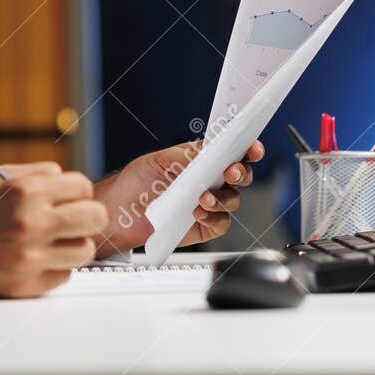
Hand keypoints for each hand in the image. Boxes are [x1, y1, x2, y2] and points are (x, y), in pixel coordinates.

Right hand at [0, 163, 107, 298]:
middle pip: (95, 217)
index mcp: (23, 192)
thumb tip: (63, 178)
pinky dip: (53, 267)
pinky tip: (34, 259)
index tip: (68, 197)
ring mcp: (31, 258)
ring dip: (72, 244)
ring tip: (52, 241)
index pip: (82, 186)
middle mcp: (31, 223)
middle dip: (85, 215)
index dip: (76, 191)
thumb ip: (32, 176)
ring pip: (85, 250)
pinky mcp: (26, 286)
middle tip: (71, 219)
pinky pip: (63, 276)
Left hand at [91, 139, 264, 256]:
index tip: (252, 148)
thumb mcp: (162, 160)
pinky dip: (213, 217)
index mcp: (205, 159)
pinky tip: (197, 213)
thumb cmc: (139, 181)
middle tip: (231, 172)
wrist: (121, 210)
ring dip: (223, 198)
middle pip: (241, 176)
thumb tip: (211, 151)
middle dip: (241, 173)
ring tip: (204, 198)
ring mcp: (211, 204)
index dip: (248, 149)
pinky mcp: (206, 226)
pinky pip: (221, 222)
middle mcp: (212, 181)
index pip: (233, 151)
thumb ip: (189, 156)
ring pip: (233, 200)